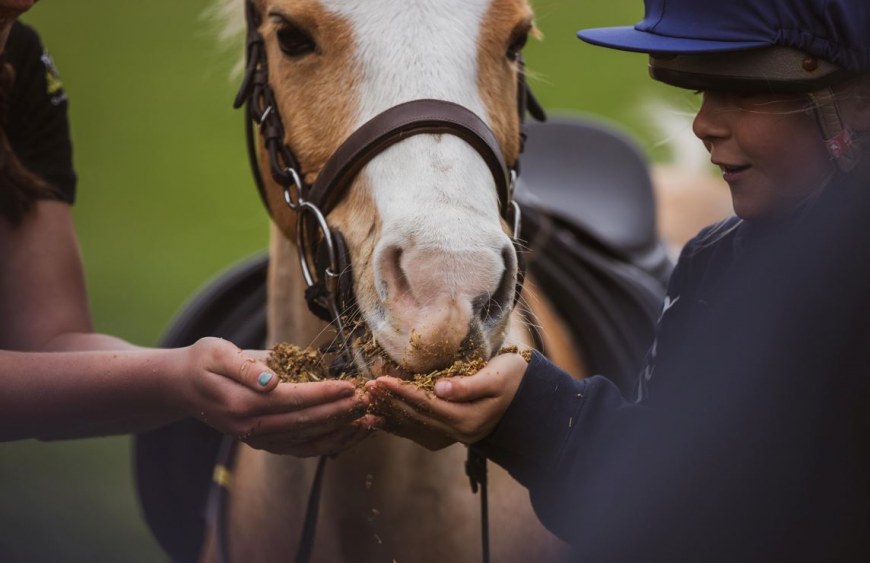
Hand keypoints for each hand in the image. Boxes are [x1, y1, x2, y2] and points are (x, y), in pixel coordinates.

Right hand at [171, 337, 375, 455]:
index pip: (292, 400)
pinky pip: (303, 448)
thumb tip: (271, 380)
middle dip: (341, 412)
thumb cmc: (204, 362)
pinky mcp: (266, 442)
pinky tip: (352, 433)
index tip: (349, 386)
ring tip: (370, 420)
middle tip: (369, 400)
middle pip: (305, 423)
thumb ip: (246, 367)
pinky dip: (330, 443)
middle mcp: (251, 428)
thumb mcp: (218, 353)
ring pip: (308, 442)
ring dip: (342, 432)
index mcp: (242, 404)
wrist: (182, 388)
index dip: (323, 394)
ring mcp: (259, 439)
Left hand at [365, 353, 527, 448]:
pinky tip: (381, 420)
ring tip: (366, 405)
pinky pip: (419, 432)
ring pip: (414, 427)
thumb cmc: (516, 378)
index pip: (427, 404)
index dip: (402, 392)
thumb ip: (468, 384)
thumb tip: (440, 387)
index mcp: (468, 417)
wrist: (532, 400)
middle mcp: (458, 432)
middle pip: (416, 416)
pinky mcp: (451, 433)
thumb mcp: (498, 375)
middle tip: (367, 388)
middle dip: (389, 402)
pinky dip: (398, 426)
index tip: (381, 380)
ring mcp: (454, 435)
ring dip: (389, 416)